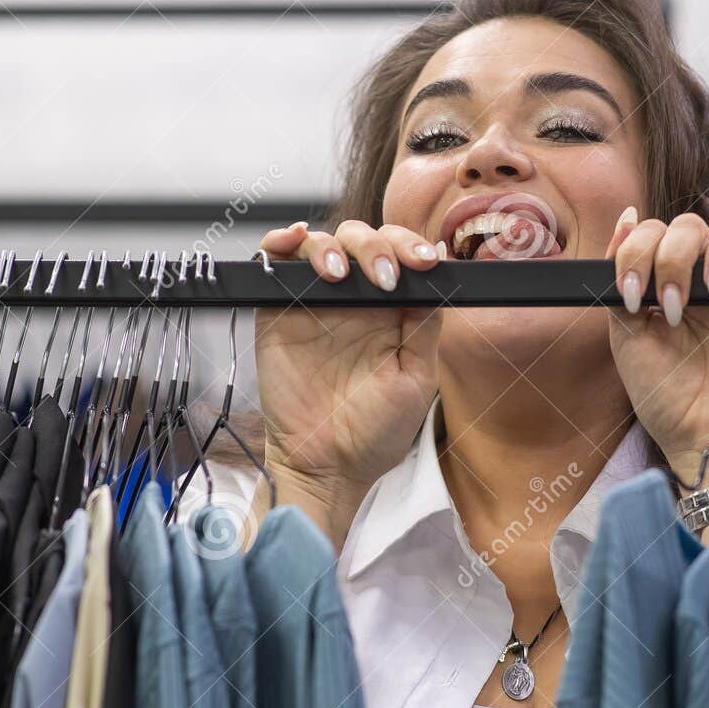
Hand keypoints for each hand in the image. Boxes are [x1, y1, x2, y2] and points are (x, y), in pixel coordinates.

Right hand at [251, 220, 443, 545]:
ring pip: (320, 243)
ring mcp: (313, 303)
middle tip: (383, 277)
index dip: (412, 247)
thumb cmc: (374, 432)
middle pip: (362, 241)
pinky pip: (273, 261)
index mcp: (390, 312)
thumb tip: (435, 280)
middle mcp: (353, 301)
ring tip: (338, 274)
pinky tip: (294, 241)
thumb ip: (425, 328)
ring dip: (331, 246)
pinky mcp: (276, 312)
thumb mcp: (416, 380)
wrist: (327, 466)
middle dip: (376, 246)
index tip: (424, 261)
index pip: (401, 257)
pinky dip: (280, 241)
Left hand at [606, 209, 708, 486]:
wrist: (700, 433)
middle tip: (671, 305)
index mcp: (663, 282)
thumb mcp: (626, 333)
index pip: (651, 234)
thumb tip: (625, 221)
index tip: (634, 294)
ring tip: (708, 290)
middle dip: (671, 257)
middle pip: (688, 227)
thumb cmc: (664, 392)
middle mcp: (700, 276)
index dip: (638, 251)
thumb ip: (621, 279)